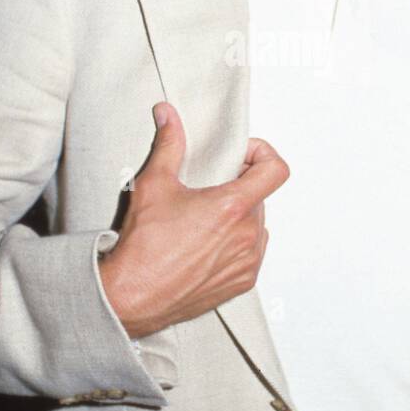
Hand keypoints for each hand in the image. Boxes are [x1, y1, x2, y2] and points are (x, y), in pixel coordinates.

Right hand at [100, 102, 289, 339]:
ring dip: (237, 217)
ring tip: (203, 221)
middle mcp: (247, 236)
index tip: (240, 158)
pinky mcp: (242, 282)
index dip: (262, 155)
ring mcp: (248, 261)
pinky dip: (235, 244)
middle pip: (259, 196)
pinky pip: (251, 252)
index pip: (276, 170)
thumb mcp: (154, 185)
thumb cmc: (143, 246)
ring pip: (256, 225)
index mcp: (232, 208)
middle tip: (207, 190)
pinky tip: (205, 245)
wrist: (133, 296)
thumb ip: (168, 144)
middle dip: (238, 187)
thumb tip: (168, 114)